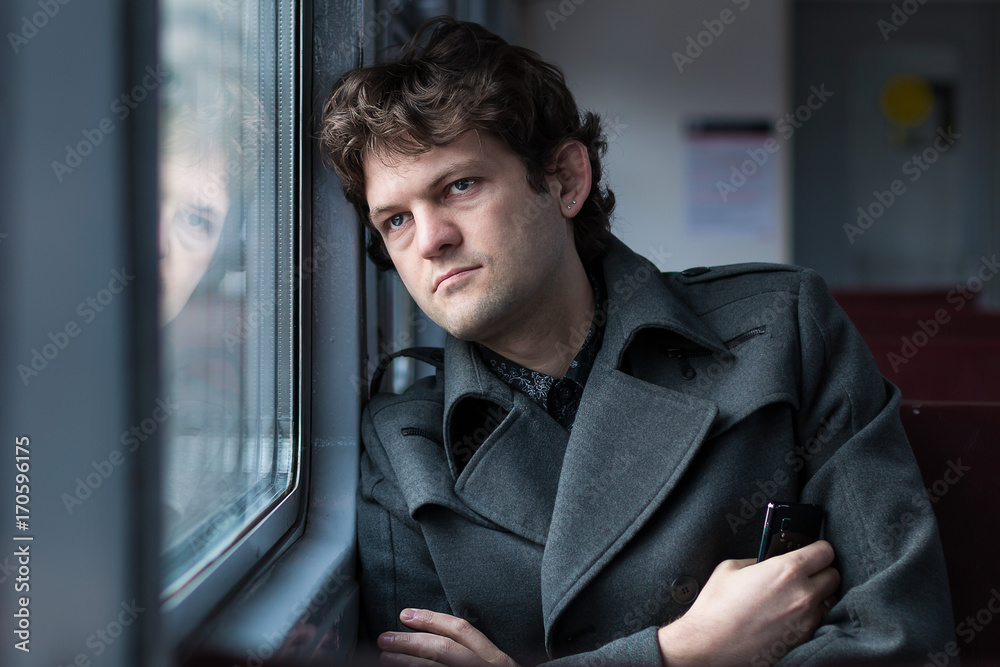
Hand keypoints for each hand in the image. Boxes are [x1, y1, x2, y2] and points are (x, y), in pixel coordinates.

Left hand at [378, 608, 519, 666]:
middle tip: (385, 638)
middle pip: (444, 650)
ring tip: (386, 657)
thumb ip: (474, 653)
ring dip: (408, 663)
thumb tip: (434, 639)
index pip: (461, 631)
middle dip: (412, 642)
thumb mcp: (495, 665)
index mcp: (494, 658)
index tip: (405, 615)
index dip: (432, 620)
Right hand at [657, 540, 839, 666]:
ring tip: (796, 598)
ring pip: (829, 601)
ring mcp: (806, 621)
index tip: (814, 550)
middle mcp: (803, 595)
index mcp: (786, 570)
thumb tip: (768, 562)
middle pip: (834, 576)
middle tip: (805, 573)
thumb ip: (757, 561)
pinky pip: (818, 622)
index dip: (819, 548)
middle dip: (821, 572)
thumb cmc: (716, 608)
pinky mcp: (803, 640)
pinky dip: (808, 617)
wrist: (710, 645)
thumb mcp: (731, 568)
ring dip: (818, 597)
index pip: (825, 551)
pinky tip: (789, 617)